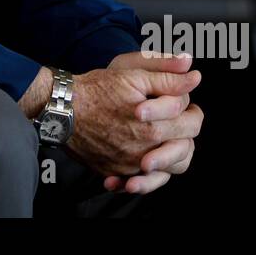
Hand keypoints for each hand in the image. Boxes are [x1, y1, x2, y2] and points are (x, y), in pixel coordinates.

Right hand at [64, 51, 203, 195]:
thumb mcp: (133, 74)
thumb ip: (168, 77)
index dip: (192, 111)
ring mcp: (129, 165)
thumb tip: (194, 75)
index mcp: (153, 127)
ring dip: (169, 156)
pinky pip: (140, 180)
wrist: (61, 109)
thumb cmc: (95, 90)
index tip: (186, 106)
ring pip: (166, 171)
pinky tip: (142, 159)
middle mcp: (143, 151)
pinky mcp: (114, 171)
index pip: (193, 125)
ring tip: (164, 140)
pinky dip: (145, 173)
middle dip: (184, 134)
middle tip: (177, 121)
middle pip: (183, 151)